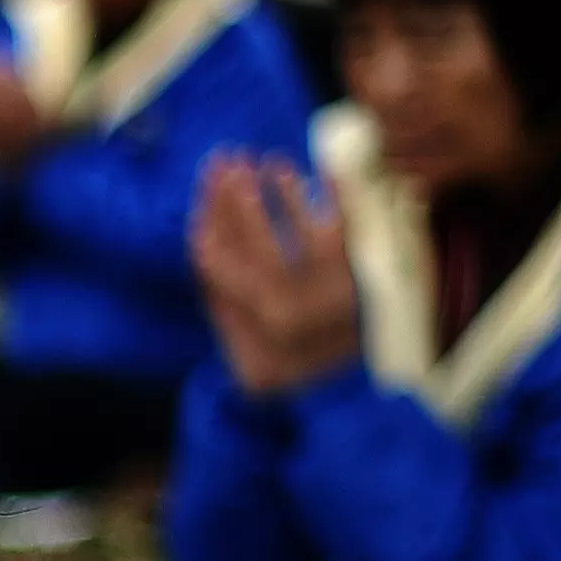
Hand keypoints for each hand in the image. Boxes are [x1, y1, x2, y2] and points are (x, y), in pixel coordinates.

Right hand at [191, 154, 361, 399]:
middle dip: (237, 201)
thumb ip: (217, 296)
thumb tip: (201, 236)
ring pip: (306, 236)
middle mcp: (292, 313)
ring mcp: (330, 298)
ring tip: (271, 162)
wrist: (334, 399)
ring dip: (286, 195)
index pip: (223, 264)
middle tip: (228, 160)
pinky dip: (343, 202)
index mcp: (253, 326)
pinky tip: (328, 169)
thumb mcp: (233, 344)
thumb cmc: (277, 366)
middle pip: (259, 245)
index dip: (211, 220)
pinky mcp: (359, 286)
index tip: (205, 185)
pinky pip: (351, 238)